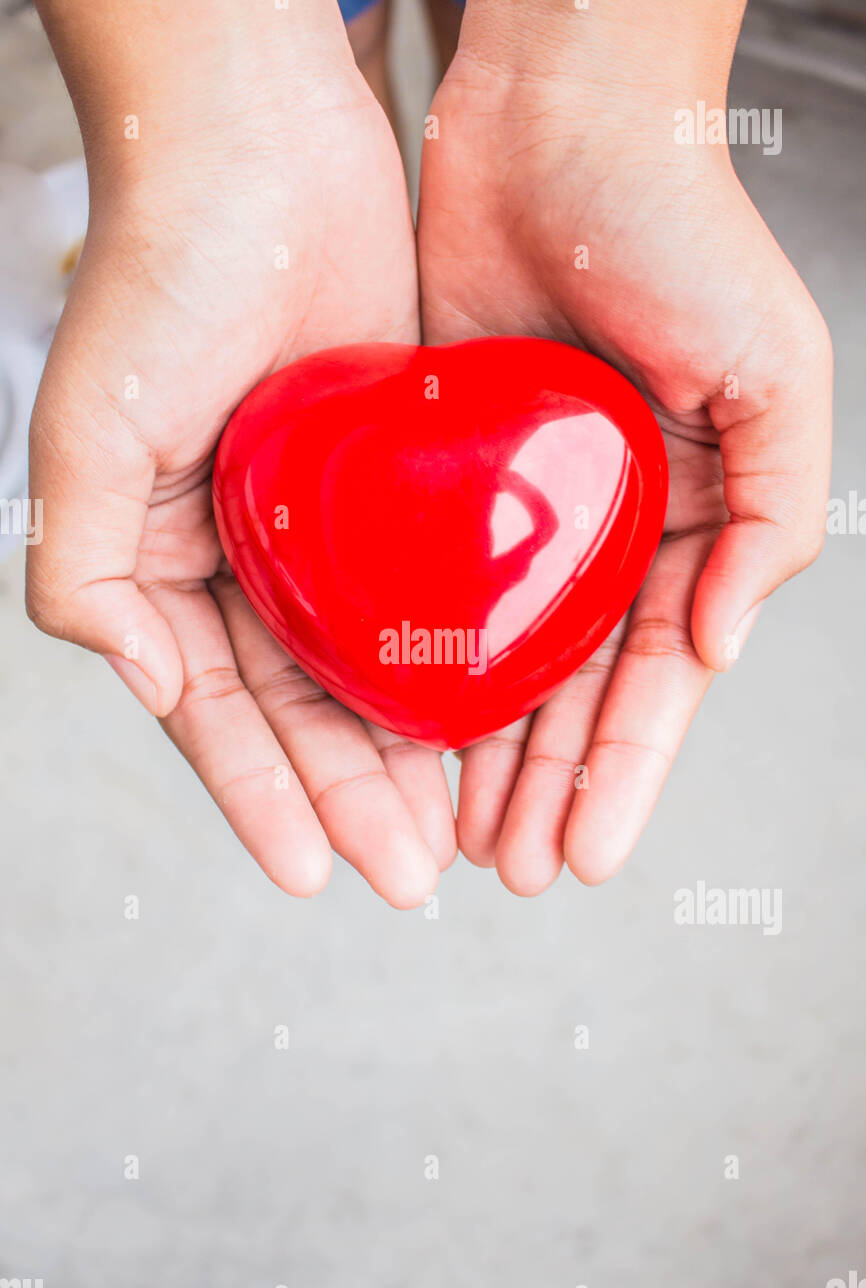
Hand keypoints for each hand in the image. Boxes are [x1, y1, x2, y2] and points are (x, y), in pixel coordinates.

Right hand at [28, 2, 454, 905]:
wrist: (263, 146)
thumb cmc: (162, 269)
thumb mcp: (87, 428)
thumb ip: (83, 566)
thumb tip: (134, 678)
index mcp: (163, 559)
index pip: (213, 709)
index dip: (261, 796)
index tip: (317, 872)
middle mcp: (241, 553)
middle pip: (300, 707)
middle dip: (352, 796)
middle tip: (412, 875)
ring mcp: (320, 523)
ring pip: (369, 664)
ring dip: (407, 750)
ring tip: (457, 829)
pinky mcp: (392, 479)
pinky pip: (425, 590)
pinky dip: (449, 656)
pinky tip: (489, 714)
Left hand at [418, 1, 831, 893]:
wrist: (559, 123)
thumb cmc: (680, 231)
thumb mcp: (775, 374)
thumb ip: (771, 516)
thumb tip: (723, 644)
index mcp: (690, 521)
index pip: (659, 680)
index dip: (625, 774)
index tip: (588, 857)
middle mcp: (607, 529)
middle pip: (575, 691)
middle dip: (547, 788)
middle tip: (511, 871)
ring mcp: (523, 508)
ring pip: (501, 661)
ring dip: (483, 755)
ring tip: (457, 837)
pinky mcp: (443, 473)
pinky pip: (430, 589)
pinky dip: (424, 663)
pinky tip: (404, 727)